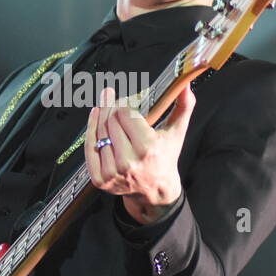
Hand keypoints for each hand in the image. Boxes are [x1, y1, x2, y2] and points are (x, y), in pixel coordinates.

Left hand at [85, 84, 194, 223]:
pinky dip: (90, 130)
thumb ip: (184, 107)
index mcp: (147, 148)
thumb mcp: (176, 133)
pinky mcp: (100, 179)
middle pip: (110, 121)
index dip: (123, 102)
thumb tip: (185, 86)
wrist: (154, 189)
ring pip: (99, 132)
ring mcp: (112, 172)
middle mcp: (128, 162)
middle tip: (112, 98)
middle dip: (111, 106)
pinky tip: (94, 117)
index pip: (124, 113)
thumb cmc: (165, 157)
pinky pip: (89, 148)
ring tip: (104, 106)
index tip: (126, 99)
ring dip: (100, 116)